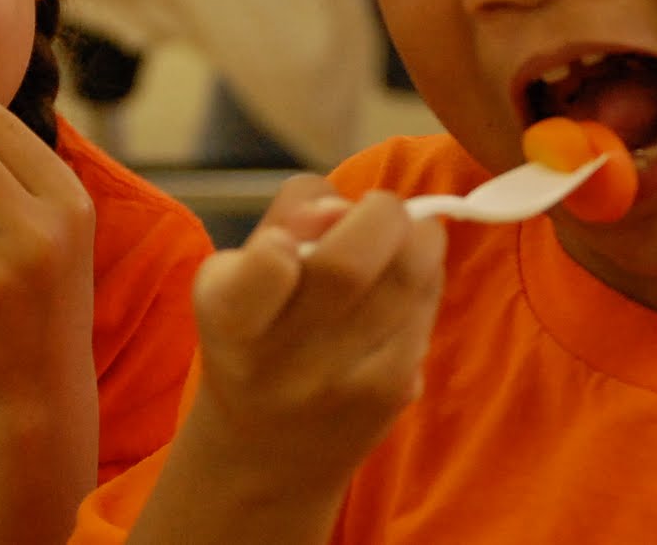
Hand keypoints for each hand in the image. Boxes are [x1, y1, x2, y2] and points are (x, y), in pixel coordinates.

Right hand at [185, 175, 445, 495]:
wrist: (268, 450)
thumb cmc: (255, 333)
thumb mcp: (237, 270)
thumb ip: (288, 217)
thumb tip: (343, 206)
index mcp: (229, 317)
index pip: (263, 272)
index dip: (279, 243)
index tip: (283, 244)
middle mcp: (282, 358)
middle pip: (350, 265)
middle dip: (381, 213)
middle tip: (379, 213)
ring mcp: (342, 382)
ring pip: (409, 277)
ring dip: (416, 239)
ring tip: (394, 243)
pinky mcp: (391, 393)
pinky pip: (427, 308)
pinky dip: (425, 279)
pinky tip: (401, 289)